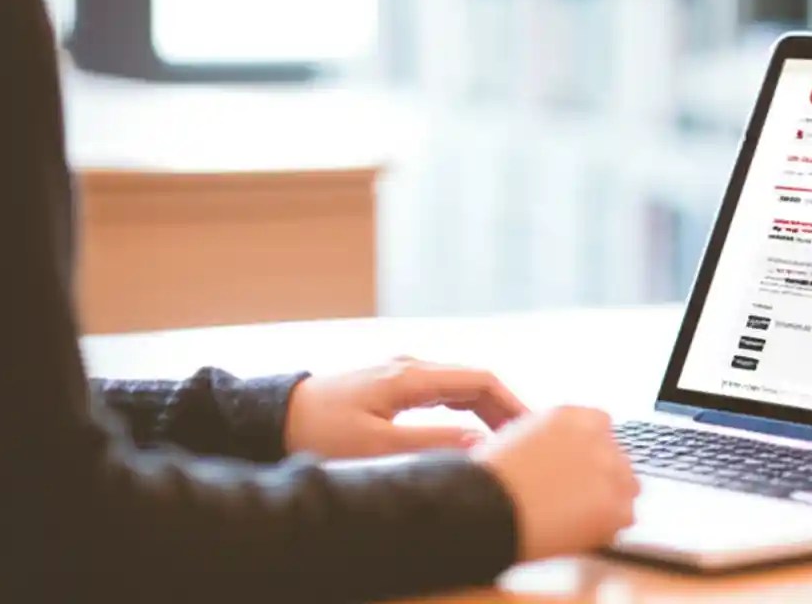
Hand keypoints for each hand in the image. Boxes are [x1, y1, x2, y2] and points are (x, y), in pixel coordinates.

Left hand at [284, 357, 528, 458]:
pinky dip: (467, 410)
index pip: (481, 380)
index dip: (514, 403)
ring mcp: (403, 373)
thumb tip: (480, 445)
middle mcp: (412, 366)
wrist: (274, 415)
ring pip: (462, 387)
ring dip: (488, 411)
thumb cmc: (320, 430)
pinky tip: (475, 433)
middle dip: (507, 409)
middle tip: (533, 441)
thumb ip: (431, 443)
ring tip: (511, 441)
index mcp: (412, 375)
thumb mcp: (377, 445)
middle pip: (476, 382)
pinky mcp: (394, 384)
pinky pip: (444, 393)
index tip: (537, 429)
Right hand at [472, 406, 639, 560]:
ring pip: (628, 487)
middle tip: (578, 501)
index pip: (601, 425)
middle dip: (603, 477)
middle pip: (618, 456)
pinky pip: (625, 518)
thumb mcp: (518, 439)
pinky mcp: (615, 505)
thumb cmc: (490, 481)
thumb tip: (562, 455)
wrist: (487, 511)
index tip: (582, 468)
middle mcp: (595, 436)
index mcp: (570, 416)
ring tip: (577, 519)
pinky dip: (607, 528)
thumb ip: (550, 440)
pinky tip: (580, 534)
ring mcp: (610, 470)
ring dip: (610, 500)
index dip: (591, 450)